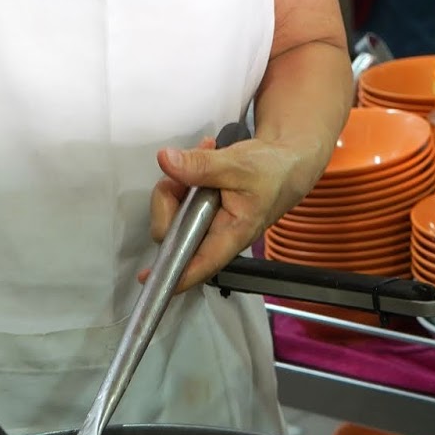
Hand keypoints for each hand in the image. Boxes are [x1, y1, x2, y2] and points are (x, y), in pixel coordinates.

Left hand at [144, 134, 310, 293]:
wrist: (286, 163)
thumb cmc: (273, 172)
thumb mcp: (238, 165)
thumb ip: (201, 166)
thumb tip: (166, 161)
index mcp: (230, 236)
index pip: (198, 264)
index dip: (173, 275)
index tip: (148, 277)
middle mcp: (215, 235)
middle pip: (173, 231)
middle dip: (169, 197)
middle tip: (185, 173)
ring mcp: (207, 223)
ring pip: (173, 211)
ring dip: (180, 181)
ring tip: (204, 157)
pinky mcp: (202, 209)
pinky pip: (179, 197)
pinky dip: (186, 175)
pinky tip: (204, 157)